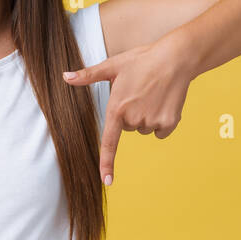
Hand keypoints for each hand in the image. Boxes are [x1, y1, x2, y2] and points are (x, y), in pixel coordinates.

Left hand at [63, 32, 195, 184]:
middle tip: (140, 93)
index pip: (109, 142)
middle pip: (128, 129)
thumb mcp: (113, 66)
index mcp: (117, 108)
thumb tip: (64, 77)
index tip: (106, 181)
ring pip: (144, 129)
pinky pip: (160, 132)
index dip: (106, 163)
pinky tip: (164, 102)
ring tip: (153, 94)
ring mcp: (153, 121)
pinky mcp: (169, 123)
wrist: (175, 58)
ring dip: (147, 116)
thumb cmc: (142, 60)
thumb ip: (87, 75)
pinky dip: (162, 121)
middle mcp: (134, 118)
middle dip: (132, 114)